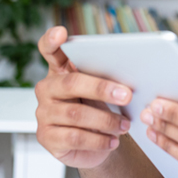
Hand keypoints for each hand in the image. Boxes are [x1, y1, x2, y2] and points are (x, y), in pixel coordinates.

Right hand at [35, 26, 131, 168]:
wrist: (96, 146)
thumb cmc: (99, 110)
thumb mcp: (103, 92)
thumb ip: (108, 79)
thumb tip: (133, 75)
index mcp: (60, 70)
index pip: (49, 50)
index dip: (52, 40)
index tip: (61, 32)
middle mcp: (47, 89)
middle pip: (72, 83)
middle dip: (102, 88)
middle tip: (127, 95)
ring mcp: (44, 113)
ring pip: (76, 114)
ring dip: (106, 120)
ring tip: (125, 125)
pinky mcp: (47, 137)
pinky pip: (74, 137)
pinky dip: (98, 140)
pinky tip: (112, 140)